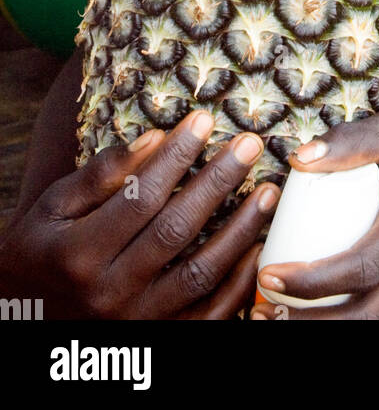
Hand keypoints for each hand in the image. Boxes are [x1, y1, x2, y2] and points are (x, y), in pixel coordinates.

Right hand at [0, 110, 279, 319]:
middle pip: (175, 231)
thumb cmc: (45, 247)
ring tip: (268, 191)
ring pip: (199, 275)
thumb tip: (157, 137)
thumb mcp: (55, 206)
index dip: (175, 157)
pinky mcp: (158, 338)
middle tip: (249, 144)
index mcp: (78, 254)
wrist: (30, 312)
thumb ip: (102, 174)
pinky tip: (259, 247)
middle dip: (217, 182)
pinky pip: (208, 315)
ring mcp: (135, 322)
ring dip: (240, 231)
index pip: (138, 198)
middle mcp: (107, 293)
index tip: (205, 121)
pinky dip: (239, 285)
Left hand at [254, 107, 378, 320]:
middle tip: (263, 312)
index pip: (363, 268)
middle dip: (313, 325)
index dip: (314, 281)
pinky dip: (349, 326)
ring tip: (277, 319)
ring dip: (328, 332)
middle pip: (369, 316)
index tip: (269, 274)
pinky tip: (311, 315)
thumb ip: (350, 141)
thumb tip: (299, 159)